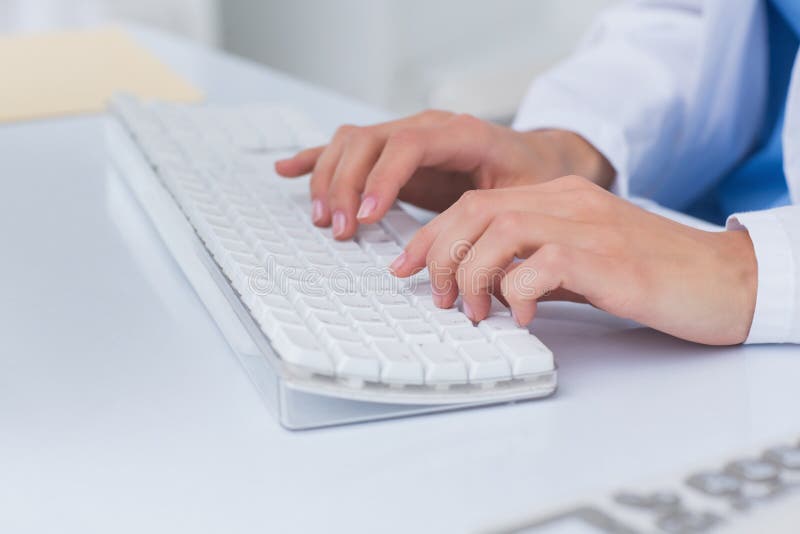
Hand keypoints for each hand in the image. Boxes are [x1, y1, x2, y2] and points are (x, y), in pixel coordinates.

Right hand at [275, 110, 612, 238]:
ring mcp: (406, 135)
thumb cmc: (532, 178)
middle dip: (346, 185)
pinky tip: (287, 168)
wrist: (537, 158)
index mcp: (463, 134)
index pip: (408, 144)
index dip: (381, 179)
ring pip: (351, 142)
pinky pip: (347, 149)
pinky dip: (316, 158)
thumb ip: (498, 220)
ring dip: (329, 178)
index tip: (367, 217)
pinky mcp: (392, 152)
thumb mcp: (527, 197)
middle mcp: (428, 127)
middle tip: (341, 230)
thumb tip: (476, 265)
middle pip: (369, 140)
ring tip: (323, 219)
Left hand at [390, 176, 757, 345]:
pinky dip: (517, 293)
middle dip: (440, 255)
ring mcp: (589, 225)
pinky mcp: (608, 258)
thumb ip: (532, 264)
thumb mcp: (579, 263)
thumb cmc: (650, 275)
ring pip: (500, 229)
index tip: (405, 266)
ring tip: (476, 312)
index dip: (431, 235)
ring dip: (472, 275)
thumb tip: (481, 287)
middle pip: (476, 210)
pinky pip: (542, 265)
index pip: (475, 204)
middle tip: (435, 297)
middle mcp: (569, 202)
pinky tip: (521, 317)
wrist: (720, 281)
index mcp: (558, 198)